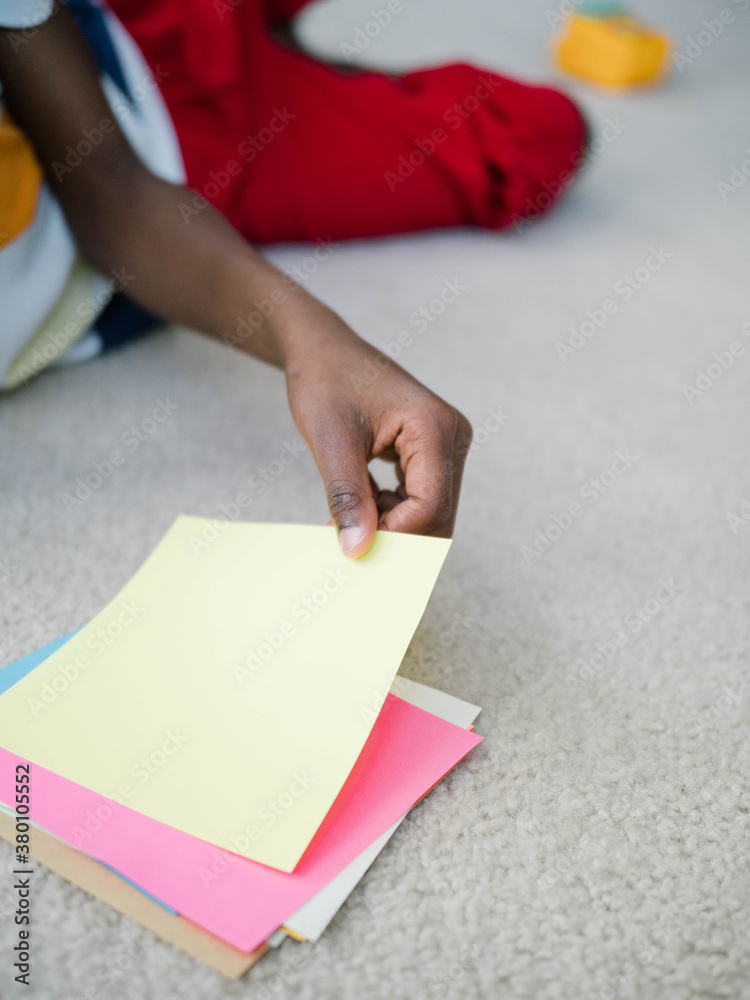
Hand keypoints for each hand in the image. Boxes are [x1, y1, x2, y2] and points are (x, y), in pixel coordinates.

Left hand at [282, 307, 471, 556]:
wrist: (323, 351)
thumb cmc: (326, 381)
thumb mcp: (330, 442)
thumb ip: (347, 497)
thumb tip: (357, 550)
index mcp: (434, 427)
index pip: (431, 505)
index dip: (396, 533)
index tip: (352, 543)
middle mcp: (451, 436)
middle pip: (438, 513)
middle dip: (399, 536)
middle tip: (352, 547)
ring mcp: (445, 444)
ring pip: (431, 511)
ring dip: (393, 526)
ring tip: (350, 518)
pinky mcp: (432, 452)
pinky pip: (421, 498)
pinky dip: (392, 513)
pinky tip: (361, 507)